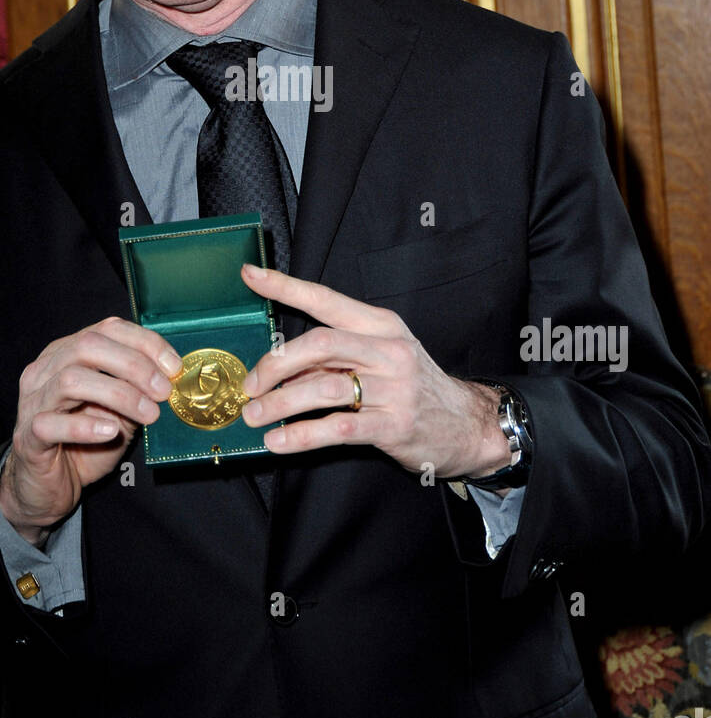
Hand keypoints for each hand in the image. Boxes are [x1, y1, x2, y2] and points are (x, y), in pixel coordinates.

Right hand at [0, 317, 177, 543]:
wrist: (48, 487)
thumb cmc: (83, 445)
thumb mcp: (118, 413)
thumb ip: (136, 392)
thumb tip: (169, 378)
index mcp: (67, 354)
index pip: (107, 329)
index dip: (144, 342)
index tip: (173, 366)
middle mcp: (45, 371)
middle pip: (88, 346)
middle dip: (134, 365)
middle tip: (163, 390)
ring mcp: (32, 402)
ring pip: (71, 380)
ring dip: (119, 394)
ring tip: (148, 414)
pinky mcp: (27, 437)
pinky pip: (51, 424)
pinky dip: (84, 426)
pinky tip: (110, 431)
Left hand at [239, 264, 511, 477]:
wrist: (467, 424)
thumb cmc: (413, 386)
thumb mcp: (382, 357)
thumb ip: (336, 356)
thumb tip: (280, 367)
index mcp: (381, 324)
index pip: (326, 300)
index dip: (286, 286)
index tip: (252, 275)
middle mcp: (388, 350)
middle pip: (320, 344)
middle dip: (275, 364)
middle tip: (250, 385)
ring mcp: (393, 388)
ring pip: (323, 387)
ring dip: (280, 404)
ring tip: (254, 416)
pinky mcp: (394, 426)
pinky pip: (337, 428)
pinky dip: (301, 436)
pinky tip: (279, 441)